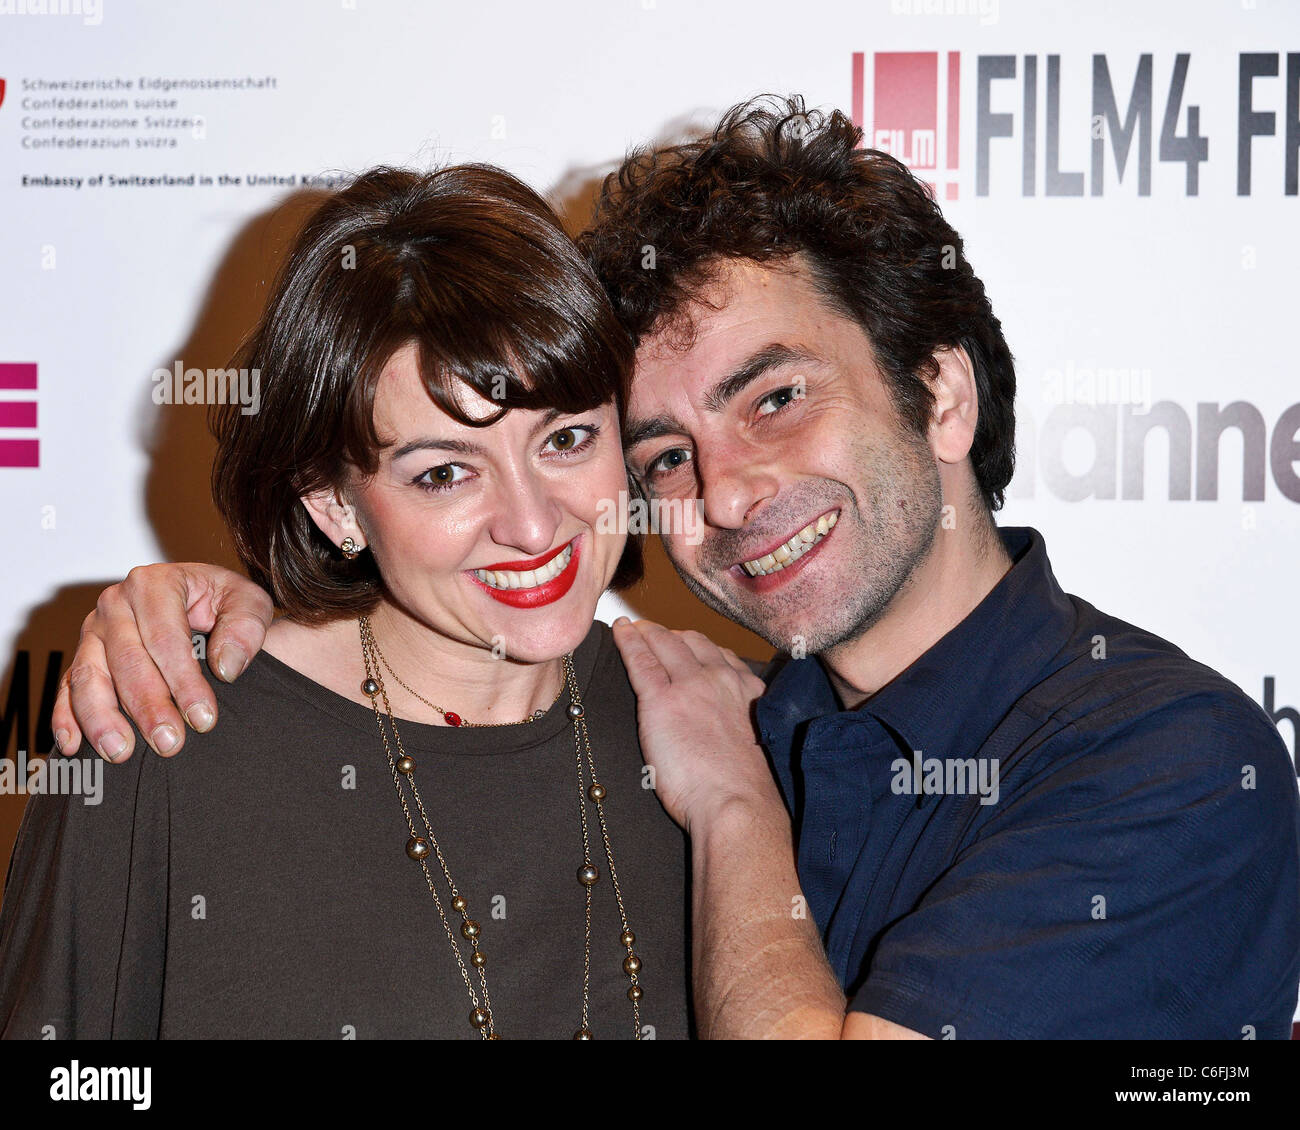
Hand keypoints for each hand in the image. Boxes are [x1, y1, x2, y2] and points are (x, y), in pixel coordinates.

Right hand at [52, 563, 273, 761]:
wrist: (201, 598)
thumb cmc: (223, 602)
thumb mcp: (249, 602)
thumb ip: (245, 628)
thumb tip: (226, 667)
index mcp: (154, 584)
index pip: (167, 639)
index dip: (184, 681)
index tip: (203, 718)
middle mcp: (115, 603)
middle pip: (126, 661)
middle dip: (148, 706)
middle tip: (169, 744)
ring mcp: (93, 630)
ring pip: (88, 676)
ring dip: (102, 718)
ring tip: (121, 752)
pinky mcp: (82, 655)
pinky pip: (67, 687)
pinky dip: (65, 717)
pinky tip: (73, 746)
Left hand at [611, 618, 783, 832]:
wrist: (736, 802)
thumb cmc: (742, 789)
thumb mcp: (753, 741)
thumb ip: (736, 722)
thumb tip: (719, 729)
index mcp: (746, 691)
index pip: (719, 655)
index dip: (697, 647)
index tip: (685, 644)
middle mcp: (721, 679)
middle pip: (692, 643)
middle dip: (671, 634)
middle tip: (653, 631)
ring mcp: (691, 686)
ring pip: (665, 645)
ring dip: (647, 632)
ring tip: (634, 628)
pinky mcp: (662, 699)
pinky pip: (641, 660)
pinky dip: (628, 641)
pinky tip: (619, 633)